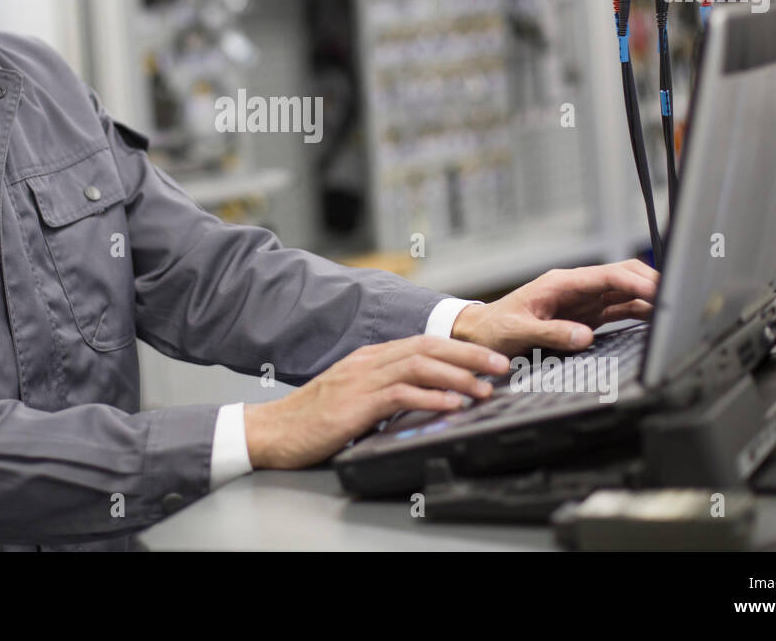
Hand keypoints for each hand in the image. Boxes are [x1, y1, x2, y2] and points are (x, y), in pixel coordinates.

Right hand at [243, 334, 511, 469]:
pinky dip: (430, 398)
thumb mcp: (355, 396)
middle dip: (469, 355)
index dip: (459, 349)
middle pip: (427, 348)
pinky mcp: (355, 403)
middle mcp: (368, 362)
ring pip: (419, 366)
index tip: (488, 359)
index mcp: (369, 358)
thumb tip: (426, 394)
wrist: (273, 431)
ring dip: (457, 376)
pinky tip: (451, 404)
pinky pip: (400, 395)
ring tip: (484, 387)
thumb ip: (386, 390)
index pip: (422, 343)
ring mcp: (361, 380)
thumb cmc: (312, 419)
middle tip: (501, 365)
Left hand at [450, 258, 658, 356]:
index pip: (608, 276)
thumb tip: (585, 336)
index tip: (660, 290)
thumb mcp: (517, 332)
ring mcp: (582, 301)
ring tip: (673, 310)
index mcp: (561, 283)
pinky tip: (654, 319)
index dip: (637, 281)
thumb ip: (550, 333)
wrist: (480, 334)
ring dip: (648, 299)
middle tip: (677, 299)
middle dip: (651, 284)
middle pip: (623, 277)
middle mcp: (575, 287)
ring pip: (624, 292)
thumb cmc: (494, 329)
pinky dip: (637, 312)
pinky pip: (617, 310)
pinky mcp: (584, 315)